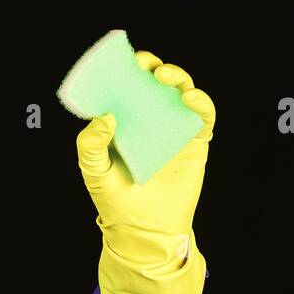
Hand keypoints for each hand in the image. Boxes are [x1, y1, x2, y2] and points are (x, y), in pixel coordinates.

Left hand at [75, 49, 214, 293]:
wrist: (144, 231)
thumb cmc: (115, 201)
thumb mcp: (94, 172)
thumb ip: (90, 145)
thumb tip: (106, 116)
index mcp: (126, 122)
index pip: (130, 87)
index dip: (129, 70)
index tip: (125, 62)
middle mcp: (152, 121)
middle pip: (158, 84)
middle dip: (154, 68)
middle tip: (145, 66)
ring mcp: (175, 130)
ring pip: (183, 93)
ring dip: (178, 78)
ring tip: (164, 77)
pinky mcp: (196, 143)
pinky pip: (203, 117)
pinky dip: (201, 103)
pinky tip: (190, 98)